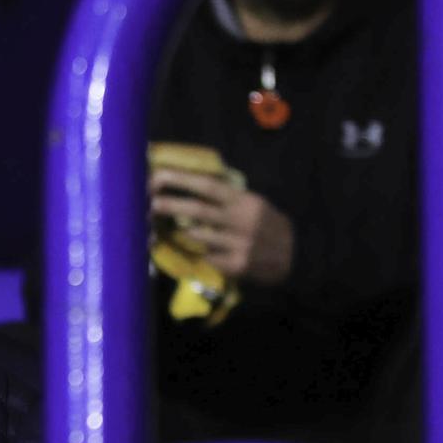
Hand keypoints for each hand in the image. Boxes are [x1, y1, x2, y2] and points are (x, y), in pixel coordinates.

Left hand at [148, 168, 294, 285]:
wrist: (295, 256)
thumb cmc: (267, 226)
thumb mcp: (252, 204)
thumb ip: (226, 198)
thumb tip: (188, 185)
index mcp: (243, 200)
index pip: (208, 186)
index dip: (181, 180)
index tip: (157, 176)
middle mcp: (241, 220)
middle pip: (198, 210)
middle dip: (170, 206)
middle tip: (147, 205)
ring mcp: (238, 244)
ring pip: (198, 236)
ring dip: (178, 233)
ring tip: (158, 231)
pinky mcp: (236, 265)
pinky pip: (207, 258)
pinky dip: (197, 254)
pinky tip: (189, 253)